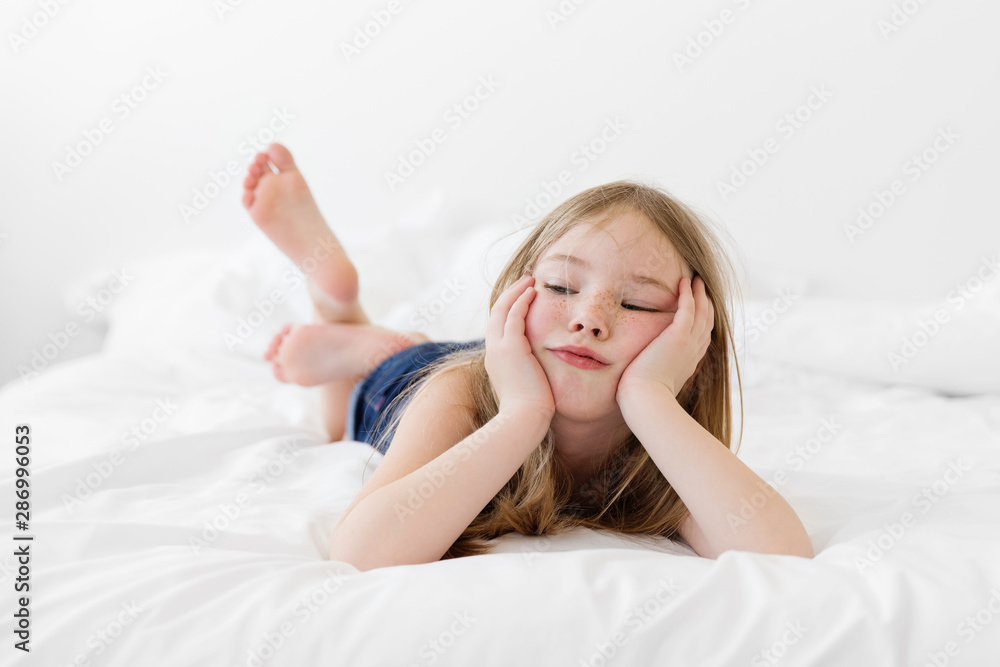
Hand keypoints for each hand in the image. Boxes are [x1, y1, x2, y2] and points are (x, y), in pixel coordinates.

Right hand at [484, 275, 555, 418]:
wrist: (524, 419)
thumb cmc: (530, 411)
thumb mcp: (527, 388)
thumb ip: (530, 374)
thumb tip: (542, 373)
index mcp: (495, 360)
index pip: (498, 327)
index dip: (509, 309)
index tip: (522, 298)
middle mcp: (492, 351)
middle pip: (496, 313)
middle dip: (510, 294)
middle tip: (526, 281)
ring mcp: (499, 348)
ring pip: (503, 309)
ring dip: (516, 291)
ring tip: (531, 280)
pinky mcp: (510, 347)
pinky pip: (514, 315)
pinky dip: (522, 300)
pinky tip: (534, 291)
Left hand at [616, 275, 713, 402]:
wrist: (645, 400)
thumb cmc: (643, 397)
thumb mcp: (654, 382)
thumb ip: (655, 373)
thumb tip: (643, 374)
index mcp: (689, 361)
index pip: (702, 336)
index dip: (703, 320)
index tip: (699, 309)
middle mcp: (694, 351)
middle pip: (707, 321)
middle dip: (705, 303)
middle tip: (701, 287)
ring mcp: (688, 343)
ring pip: (701, 312)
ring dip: (699, 293)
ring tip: (695, 279)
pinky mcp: (678, 336)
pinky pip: (688, 309)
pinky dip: (688, 294)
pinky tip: (684, 281)